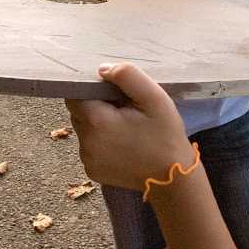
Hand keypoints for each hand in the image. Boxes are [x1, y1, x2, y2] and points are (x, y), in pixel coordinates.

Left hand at [66, 63, 193, 191]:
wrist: (173, 178)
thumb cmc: (166, 135)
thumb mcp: (154, 97)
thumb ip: (127, 75)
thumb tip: (102, 70)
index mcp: (96, 121)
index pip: (75, 95)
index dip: (92, 90)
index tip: (114, 94)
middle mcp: (85, 142)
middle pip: (78, 112)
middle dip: (96, 106)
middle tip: (124, 110)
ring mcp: (87, 159)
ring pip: (83, 129)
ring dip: (98, 124)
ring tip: (125, 128)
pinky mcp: (92, 171)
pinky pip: (89, 148)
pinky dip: (101, 142)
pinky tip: (122, 144)